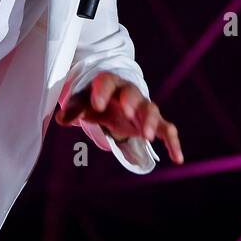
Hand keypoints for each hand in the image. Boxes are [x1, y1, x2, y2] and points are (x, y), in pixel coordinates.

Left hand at [56, 71, 183, 164]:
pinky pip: (167, 130)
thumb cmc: (96, 102)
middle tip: (126, 112)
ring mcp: (144, 108)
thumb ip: (74, 109)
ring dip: (150, 122)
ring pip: (151, 110)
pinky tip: (178, 159)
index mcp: (110, 84)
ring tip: (147, 137)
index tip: (96, 105)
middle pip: (133, 94)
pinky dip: (173, 143)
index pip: (106, 82)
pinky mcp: (155, 123)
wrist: (115, 103)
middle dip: (130, 102)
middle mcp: (130, 93)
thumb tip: (62, 119)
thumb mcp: (82, 103)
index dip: (101, 92)